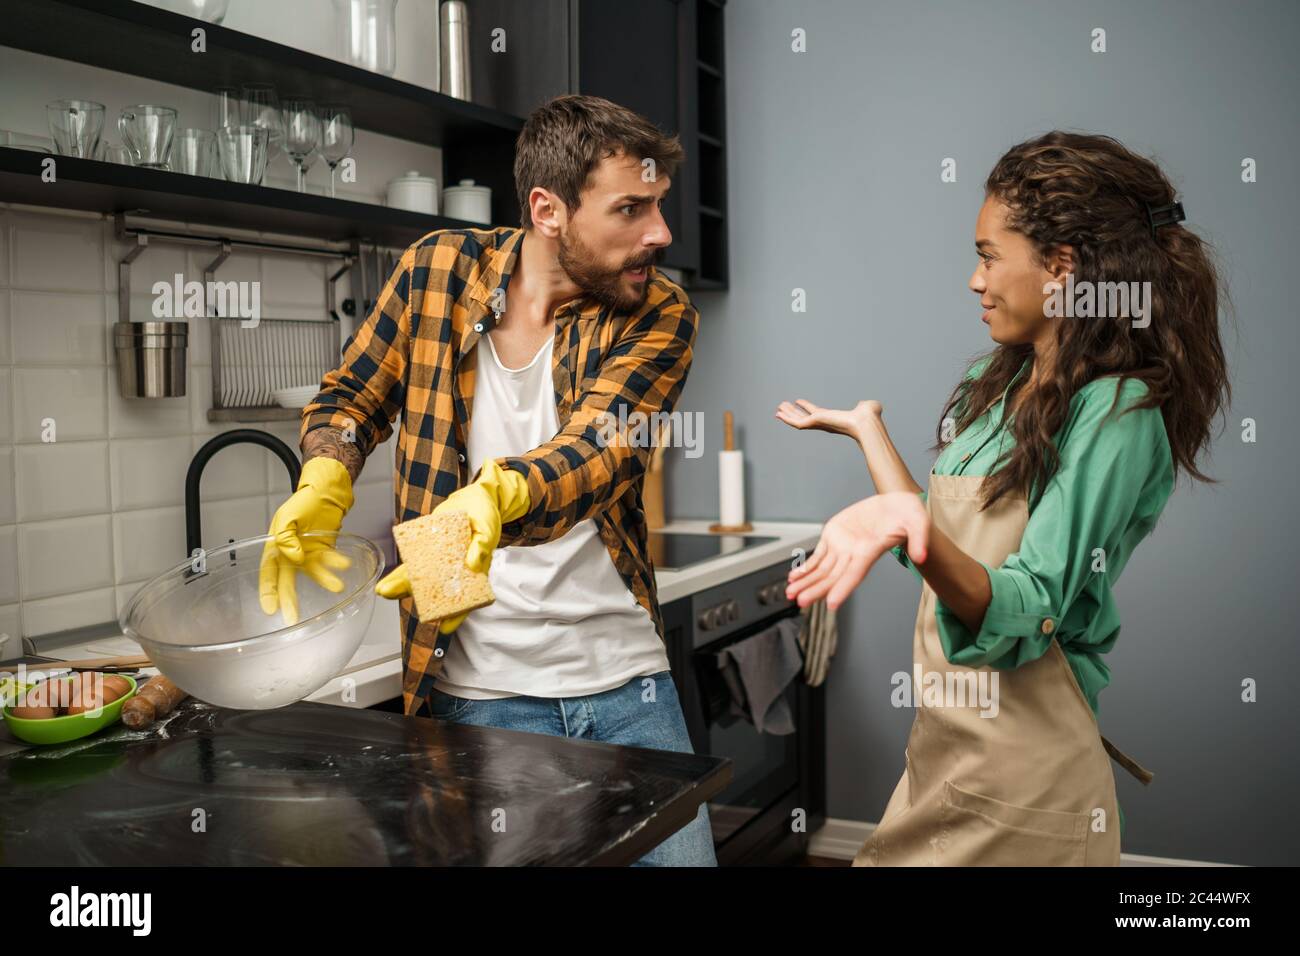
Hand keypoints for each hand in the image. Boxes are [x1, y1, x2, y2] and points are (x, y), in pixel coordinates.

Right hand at [259, 457, 354, 625]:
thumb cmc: (304, 500)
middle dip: (290, 600)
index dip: (267, 590)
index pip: (269, 572)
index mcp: (276, 545)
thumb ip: (285, 537)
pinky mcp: (326, 549)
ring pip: (314, 572)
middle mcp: (292, 552)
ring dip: (325, 580)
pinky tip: (345, 565)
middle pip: (288, 579)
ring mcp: (309, 552)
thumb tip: (293, 558)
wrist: (327, 490)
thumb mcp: (288, 515)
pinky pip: (330, 560)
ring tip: (337, 586)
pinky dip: (337, 563)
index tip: (269, 609)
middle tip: (292, 618)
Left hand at [374, 457, 528, 633]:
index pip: (465, 598)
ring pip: (420, 576)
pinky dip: (406, 565)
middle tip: (396, 600)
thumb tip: (471, 564)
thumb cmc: (486, 516)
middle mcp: (454, 569)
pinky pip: (417, 557)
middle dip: (414, 597)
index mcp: (473, 572)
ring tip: (384, 590)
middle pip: (435, 589)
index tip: (446, 627)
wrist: (475, 498)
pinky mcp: (430, 546)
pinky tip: (391, 572)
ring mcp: (440, 559)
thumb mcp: (488, 529)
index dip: (456, 614)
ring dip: (402, 583)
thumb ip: (482, 546)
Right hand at [775, 398, 881, 439]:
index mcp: (833, 418)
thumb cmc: (870, 418)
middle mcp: (824, 422)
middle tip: (782, 406)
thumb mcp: (866, 407)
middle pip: (804, 417)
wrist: (867, 423)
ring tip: (778, 408)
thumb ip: (863, 405)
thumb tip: (866, 404)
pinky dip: (787, 418)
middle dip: (793, 412)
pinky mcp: (815, 423)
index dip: (806, 408)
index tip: (798, 402)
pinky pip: (797, 422)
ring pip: (798, 420)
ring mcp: (818, 424)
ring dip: (788, 414)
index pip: (816, 412)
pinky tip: (779, 413)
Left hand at [786, 492, 928, 610]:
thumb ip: (920, 539)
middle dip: (816, 590)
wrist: (896, 504)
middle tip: (800, 602)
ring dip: (806, 581)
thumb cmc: (909, 515)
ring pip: (821, 569)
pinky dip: (806, 566)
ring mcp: (843, 546)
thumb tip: (921, 557)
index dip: (844, 588)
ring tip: (789, 594)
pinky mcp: (834, 536)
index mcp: (871, 551)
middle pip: (833, 576)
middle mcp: (854, 553)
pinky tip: (793, 577)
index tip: (831, 603)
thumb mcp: (919, 522)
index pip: (856, 573)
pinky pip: (817, 555)